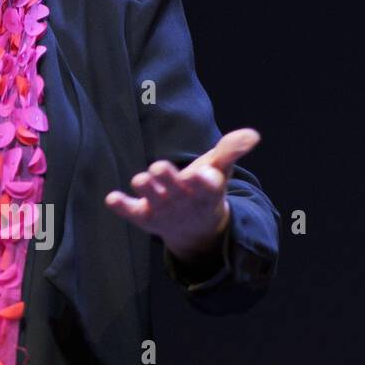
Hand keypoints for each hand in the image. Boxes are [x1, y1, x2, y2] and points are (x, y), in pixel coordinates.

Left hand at [104, 127, 260, 261]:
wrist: (196, 228)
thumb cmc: (206, 189)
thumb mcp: (220, 169)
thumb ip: (232, 151)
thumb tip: (252, 135)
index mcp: (206, 190)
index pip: (208, 187)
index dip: (204, 181)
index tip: (201, 174)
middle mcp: (184, 200)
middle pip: (175, 189)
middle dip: (167, 179)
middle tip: (159, 167)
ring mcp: (163, 209)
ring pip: (153, 198)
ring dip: (146, 189)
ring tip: (140, 179)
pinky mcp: (144, 215)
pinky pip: (131, 212)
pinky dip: (122, 206)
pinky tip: (111, 198)